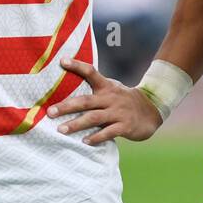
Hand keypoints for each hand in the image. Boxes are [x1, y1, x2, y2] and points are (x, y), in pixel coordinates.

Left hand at [47, 58, 164, 144]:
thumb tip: (67, 87)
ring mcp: (118, 112)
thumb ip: (94, 88)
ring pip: (94, 118)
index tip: (62, 61)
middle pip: (86, 101)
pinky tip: (85, 142)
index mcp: (106, 87)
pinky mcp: (125, 126)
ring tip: (61, 130)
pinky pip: (109, 132)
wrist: (152, 110)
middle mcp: (111, 98)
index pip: (91, 72)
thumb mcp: (111, 90)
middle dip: (67, 106)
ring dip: (77, 124)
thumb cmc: (123, 100)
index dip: (77, 66)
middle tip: (50, 112)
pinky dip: (96, 137)